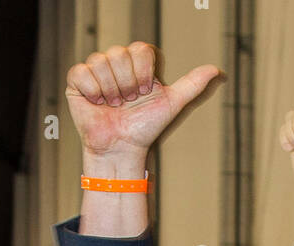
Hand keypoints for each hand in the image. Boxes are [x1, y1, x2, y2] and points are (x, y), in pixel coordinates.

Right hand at [65, 41, 224, 163]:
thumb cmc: (145, 129)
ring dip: (110, 90)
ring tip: (113, 105)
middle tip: (127, 102)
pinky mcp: (76, 81)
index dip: (142, 73)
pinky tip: (97, 104)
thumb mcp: (171, 104)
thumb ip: (192, 84)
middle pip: (119, 53)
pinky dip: (92, 91)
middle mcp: (116, 63)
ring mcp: (95, 70)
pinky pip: (82, 71)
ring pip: (101, 61)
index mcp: (136, 64)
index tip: (144, 93)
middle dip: (127, 84)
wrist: (122, 149)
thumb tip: (216, 70)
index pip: (140, 49)